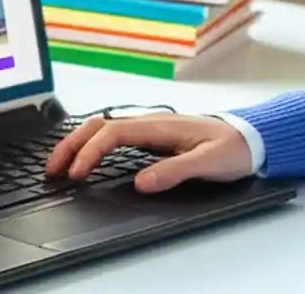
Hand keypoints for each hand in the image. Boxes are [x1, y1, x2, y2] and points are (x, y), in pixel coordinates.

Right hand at [46, 114, 253, 193]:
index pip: (113, 133)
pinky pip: (113, 136)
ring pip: (103, 128)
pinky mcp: (152, 137)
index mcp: (160, 126)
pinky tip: (86, 159)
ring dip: (78, 143)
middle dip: (71, 144)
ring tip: (60, 165)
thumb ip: (175, 171)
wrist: (252, 138)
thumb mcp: (209, 164)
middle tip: (52, 169)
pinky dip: (92, 146)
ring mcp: (150, 128)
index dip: (90, 152)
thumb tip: (142, 182)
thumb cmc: (234, 148)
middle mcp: (151, 122)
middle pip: (98, 126)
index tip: (78, 174)